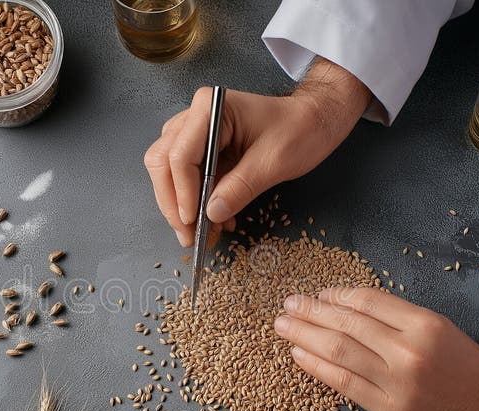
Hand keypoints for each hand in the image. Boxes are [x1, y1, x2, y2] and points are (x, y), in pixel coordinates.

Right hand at [144, 58, 371, 246]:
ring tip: (201, 233)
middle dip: (172, 202)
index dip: (183, 192)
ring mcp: (197, 130)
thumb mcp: (272, 162)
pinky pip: (188, 176)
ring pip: (168, 170)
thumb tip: (211, 214)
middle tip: (187, 235)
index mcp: (211, 108)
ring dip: (180, 204)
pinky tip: (214, 220)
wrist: (315, 119)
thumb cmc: (301, 129)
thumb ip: (239, 188)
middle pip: (163, 161)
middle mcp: (196, 115)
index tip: (193, 221)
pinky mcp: (204, 147)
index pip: (180, 155)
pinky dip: (196, 201)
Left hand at [273, 288, 478, 410]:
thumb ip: (399, 317)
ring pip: (339, 351)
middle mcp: (407, 350)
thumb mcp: (441, 327)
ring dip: (305, 336)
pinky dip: (317, 367)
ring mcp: (395, 382)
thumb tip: (350, 307)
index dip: (336, 296)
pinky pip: (343, 383)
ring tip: (283, 326)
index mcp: (424, 324)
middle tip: (288, 305)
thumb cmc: (469, 366)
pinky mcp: (388, 410)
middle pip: (347, 324)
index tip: (318, 294)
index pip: (367, 301)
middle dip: (311, 312)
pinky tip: (299, 355)